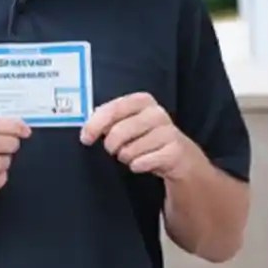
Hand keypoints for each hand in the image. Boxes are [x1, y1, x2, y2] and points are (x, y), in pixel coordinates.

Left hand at [79, 93, 202, 180]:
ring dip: (126, 157)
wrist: (181, 158)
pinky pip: (141, 163)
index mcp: (142, 101)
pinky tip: (144, 162)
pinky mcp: (174, 152)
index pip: (112, 109)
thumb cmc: (149, 138)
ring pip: (129, 150)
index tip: (86, 138)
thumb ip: (110, 120)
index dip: (95, 124)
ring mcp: (168, 132)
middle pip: (118, 132)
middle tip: (114, 149)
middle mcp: (156, 113)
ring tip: (135, 154)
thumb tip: (89, 127)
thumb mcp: (130, 123)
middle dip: (111, 145)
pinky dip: (137, 166)